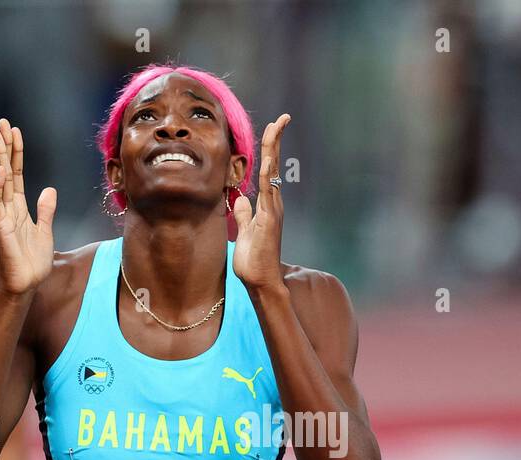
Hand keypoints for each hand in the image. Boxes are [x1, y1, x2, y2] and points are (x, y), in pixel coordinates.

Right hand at [0, 118, 56, 295]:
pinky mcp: (1, 230)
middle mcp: (9, 208)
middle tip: (1, 123)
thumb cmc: (31, 261)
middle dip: (4, 147)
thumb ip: (45, 211)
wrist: (25, 285)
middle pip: (6, 172)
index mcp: (19, 207)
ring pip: (0, 183)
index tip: (15, 131)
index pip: (16, 174)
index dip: (16, 153)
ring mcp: (3, 218)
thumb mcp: (45, 231)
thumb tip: (49, 190)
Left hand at [233, 113, 290, 291]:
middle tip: (282, 117)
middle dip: (276, 139)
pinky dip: (269, 174)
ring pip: (273, 172)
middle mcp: (273, 203)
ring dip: (274, 149)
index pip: (269, 169)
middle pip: (275, 164)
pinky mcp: (269, 219)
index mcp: (267, 204)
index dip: (269, 148)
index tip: (273, 127)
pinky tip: (269, 158)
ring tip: (277, 126)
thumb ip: (242, 213)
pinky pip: (268, 192)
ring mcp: (273, 210)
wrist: (261, 282)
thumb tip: (239, 198)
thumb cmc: (254, 260)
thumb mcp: (244, 230)